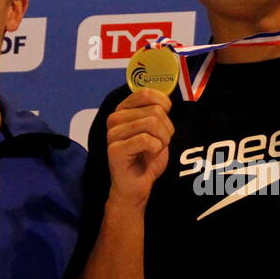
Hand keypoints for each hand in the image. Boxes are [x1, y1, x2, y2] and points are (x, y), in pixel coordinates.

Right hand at [106, 89, 172, 206]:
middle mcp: (115, 118)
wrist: (137, 185)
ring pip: (151, 123)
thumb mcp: (157, 130)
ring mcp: (113, 133)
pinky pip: (145, 139)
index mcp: (123, 110)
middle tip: (160, 142)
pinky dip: (156, 148)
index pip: (146, 93)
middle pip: (154, 111)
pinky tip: (150, 155)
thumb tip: (165, 98)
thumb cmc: (147, 157)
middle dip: (166, 129)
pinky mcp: (116, 149)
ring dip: (162, 139)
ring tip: (155, 149)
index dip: (164, 105)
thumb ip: (157, 111)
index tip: (165, 121)